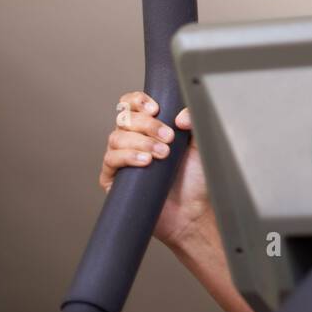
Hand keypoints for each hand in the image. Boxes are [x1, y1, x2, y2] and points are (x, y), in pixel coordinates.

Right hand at [99, 93, 211, 247]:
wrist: (192, 210)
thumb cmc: (195, 177)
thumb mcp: (200, 142)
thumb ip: (195, 121)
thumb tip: (179, 115)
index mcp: (149, 126)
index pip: (131, 103)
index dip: (138, 100)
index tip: (156, 107)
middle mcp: (132, 139)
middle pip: (125, 118)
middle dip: (148, 125)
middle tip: (169, 138)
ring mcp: (121, 159)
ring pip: (116, 137)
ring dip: (140, 141)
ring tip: (161, 154)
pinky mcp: (114, 180)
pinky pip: (111, 161)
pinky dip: (127, 157)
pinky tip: (145, 162)